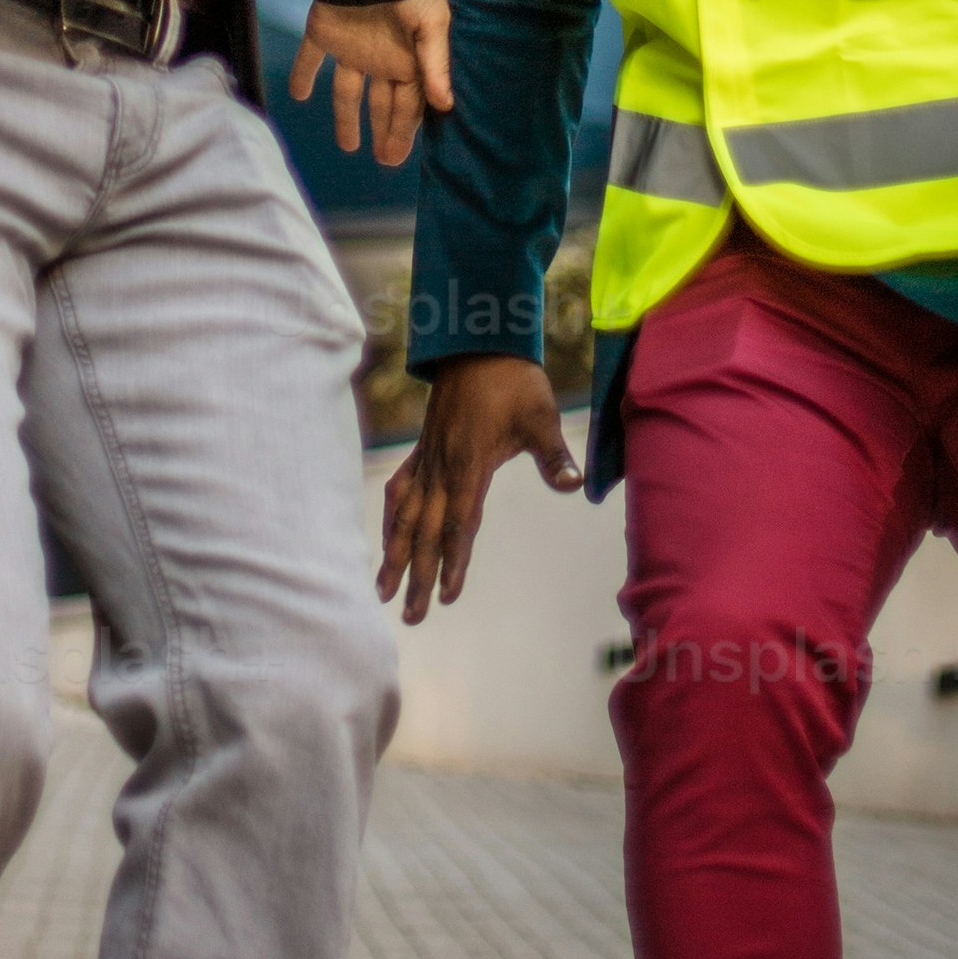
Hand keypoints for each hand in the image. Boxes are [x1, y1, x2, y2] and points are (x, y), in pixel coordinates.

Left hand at [290, 0, 452, 166]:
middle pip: (382, 102)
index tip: (397, 156)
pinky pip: (311, 58)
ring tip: (348, 146)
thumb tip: (445, 104)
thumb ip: (435, 64)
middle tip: (384, 159)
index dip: (403, 130)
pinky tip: (298, 95)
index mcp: (407, 59)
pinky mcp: (324, 31)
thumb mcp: (433, 23)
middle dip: (384, 130)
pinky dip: (303, 75)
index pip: (407, 104)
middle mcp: (379, 58)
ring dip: (346, 117)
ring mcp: (351, 47)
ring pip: (347, 90)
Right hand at [377, 357, 580, 620]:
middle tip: (413, 616)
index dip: (453, 560)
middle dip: (419, 575)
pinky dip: (393, 516)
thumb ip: (553, 454)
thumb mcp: (541, 414)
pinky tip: (389, 536)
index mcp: (470, 462)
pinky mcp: (423, 448)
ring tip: (382, 588)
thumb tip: (575, 485)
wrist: (480, 341)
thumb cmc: (515, 380)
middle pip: (427, 530)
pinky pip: (401, 487)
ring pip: (406, 514)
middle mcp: (442, 465)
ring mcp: (428, 457)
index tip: (447, 596)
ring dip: (395, 552)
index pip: (460, 522)